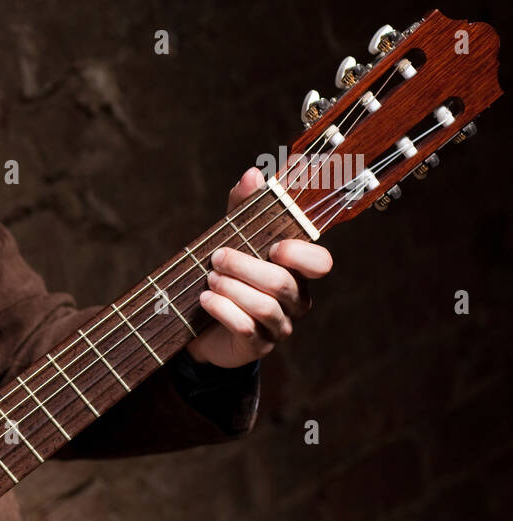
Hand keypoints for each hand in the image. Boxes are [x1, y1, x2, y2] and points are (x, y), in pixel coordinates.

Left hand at [184, 166, 332, 368]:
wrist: (200, 323)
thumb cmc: (224, 275)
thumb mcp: (231, 238)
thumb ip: (242, 209)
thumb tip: (253, 174)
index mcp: (296, 269)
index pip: (320, 262)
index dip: (301, 254)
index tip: (273, 246)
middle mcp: (296, 299)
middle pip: (283, 283)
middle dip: (245, 267)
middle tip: (217, 257)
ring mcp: (280, 325)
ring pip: (265, 307)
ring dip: (232, 289)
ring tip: (209, 280)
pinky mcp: (258, 345)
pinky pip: (247, 328)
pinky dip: (223, 311)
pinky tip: (205, 300)